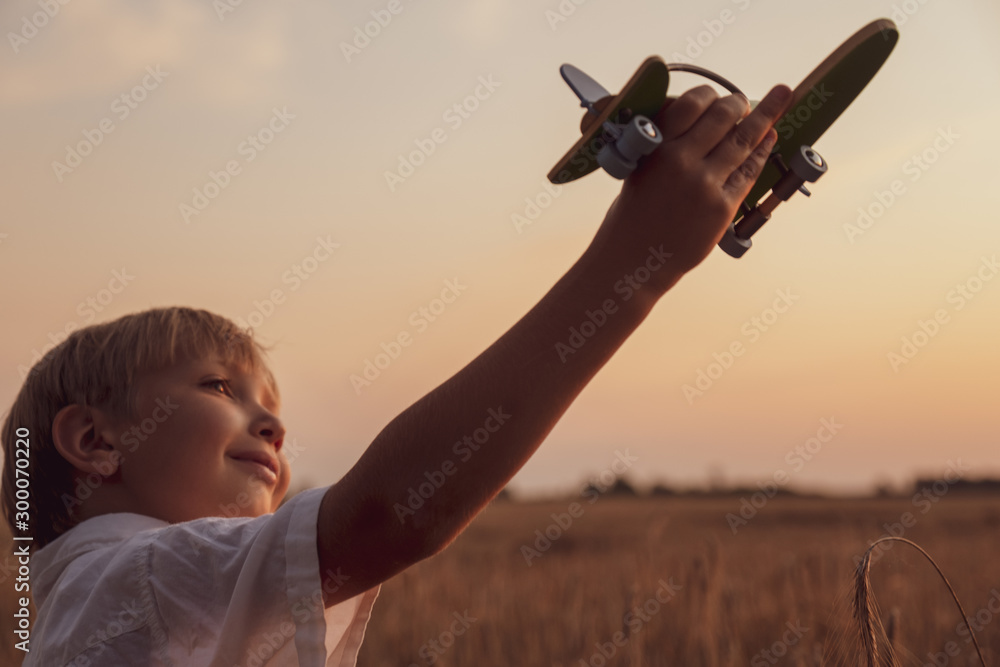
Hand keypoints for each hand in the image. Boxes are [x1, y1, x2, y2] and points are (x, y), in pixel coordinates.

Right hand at [589, 84, 792, 288]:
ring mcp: (704, 184)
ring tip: (780, 100)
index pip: (693, 103)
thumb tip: (703, 119)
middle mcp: (681, 161)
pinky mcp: (721, 207)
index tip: (717, 95)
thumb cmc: (633, 214)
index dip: (711, 95)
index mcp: (656, 147)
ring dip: (765, 117)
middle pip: (723, 115)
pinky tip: (769, 139)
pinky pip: (749, 172)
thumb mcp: (640, 168)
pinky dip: (761, 152)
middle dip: (738, 103)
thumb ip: (668, 143)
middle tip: (743, 101)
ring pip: (744, 139)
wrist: (632, 261)